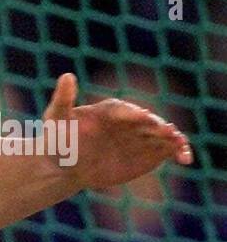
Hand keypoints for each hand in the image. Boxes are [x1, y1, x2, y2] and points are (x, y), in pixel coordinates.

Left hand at [45, 72, 192, 189]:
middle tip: (166, 132)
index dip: (133, 114)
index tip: (141, 118)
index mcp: (111, 110)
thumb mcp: (55, 118)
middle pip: (148, 122)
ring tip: (179, 145)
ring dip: (172, 139)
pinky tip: (185, 158)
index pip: (125, 110)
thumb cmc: (57, 139)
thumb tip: (66, 76)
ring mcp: (141, 136)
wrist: (63, 165)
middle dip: (158, 126)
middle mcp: (130, 121)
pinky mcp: (148, 153)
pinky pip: (167, 150)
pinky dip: (178, 152)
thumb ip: (63, 99)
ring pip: (162, 135)